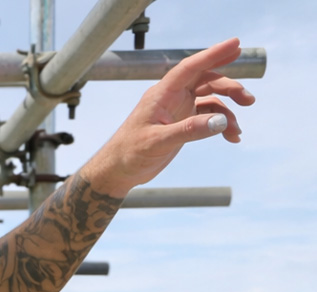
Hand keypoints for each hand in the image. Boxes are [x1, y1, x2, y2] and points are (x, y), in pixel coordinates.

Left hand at [82, 38, 255, 197]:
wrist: (118, 171)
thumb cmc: (129, 153)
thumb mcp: (158, 142)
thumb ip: (188, 130)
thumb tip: (220, 121)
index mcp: (161, 94)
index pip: (190, 67)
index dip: (212, 54)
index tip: (236, 44)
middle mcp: (171, 97)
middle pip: (206, 80)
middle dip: (229, 86)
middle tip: (248, 99)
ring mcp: (178, 109)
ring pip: (211, 98)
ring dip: (228, 110)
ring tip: (237, 130)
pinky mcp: (183, 123)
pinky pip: (209, 117)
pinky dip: (222, 124)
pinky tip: (231, 138)